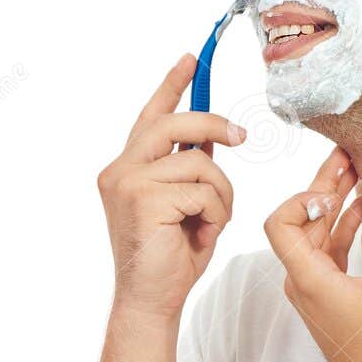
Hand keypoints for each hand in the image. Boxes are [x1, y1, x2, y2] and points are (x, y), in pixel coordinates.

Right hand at [97, 55, 246, 317]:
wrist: (151, 301)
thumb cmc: (169, 258)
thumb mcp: (184, 204)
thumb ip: (189, 169)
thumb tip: (215, 139)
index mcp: (125, 168)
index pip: (151, 116)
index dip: (173, 85)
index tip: (191, 60)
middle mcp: (119, 170)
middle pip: (174, 124)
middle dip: (214, 125)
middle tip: (241, 137)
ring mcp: (128, 184)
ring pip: (199, 162)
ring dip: (220, 193)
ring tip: (211, 221)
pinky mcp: (144, 200)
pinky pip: (203, 189)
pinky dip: (215, 211)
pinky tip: (202, 233)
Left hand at [263, 146, 361, 361]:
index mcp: (309, 278)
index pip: (278, 226)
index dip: (299, 201)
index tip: (331, 192)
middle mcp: (301, 279)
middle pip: (300, 222)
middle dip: (322, 188)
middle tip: (345, 157)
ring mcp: (310, 285)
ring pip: (314, 234)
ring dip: (334, 204)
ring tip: (356, 172)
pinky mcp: (324, 289)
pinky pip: (326, 249)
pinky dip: (341, 227)